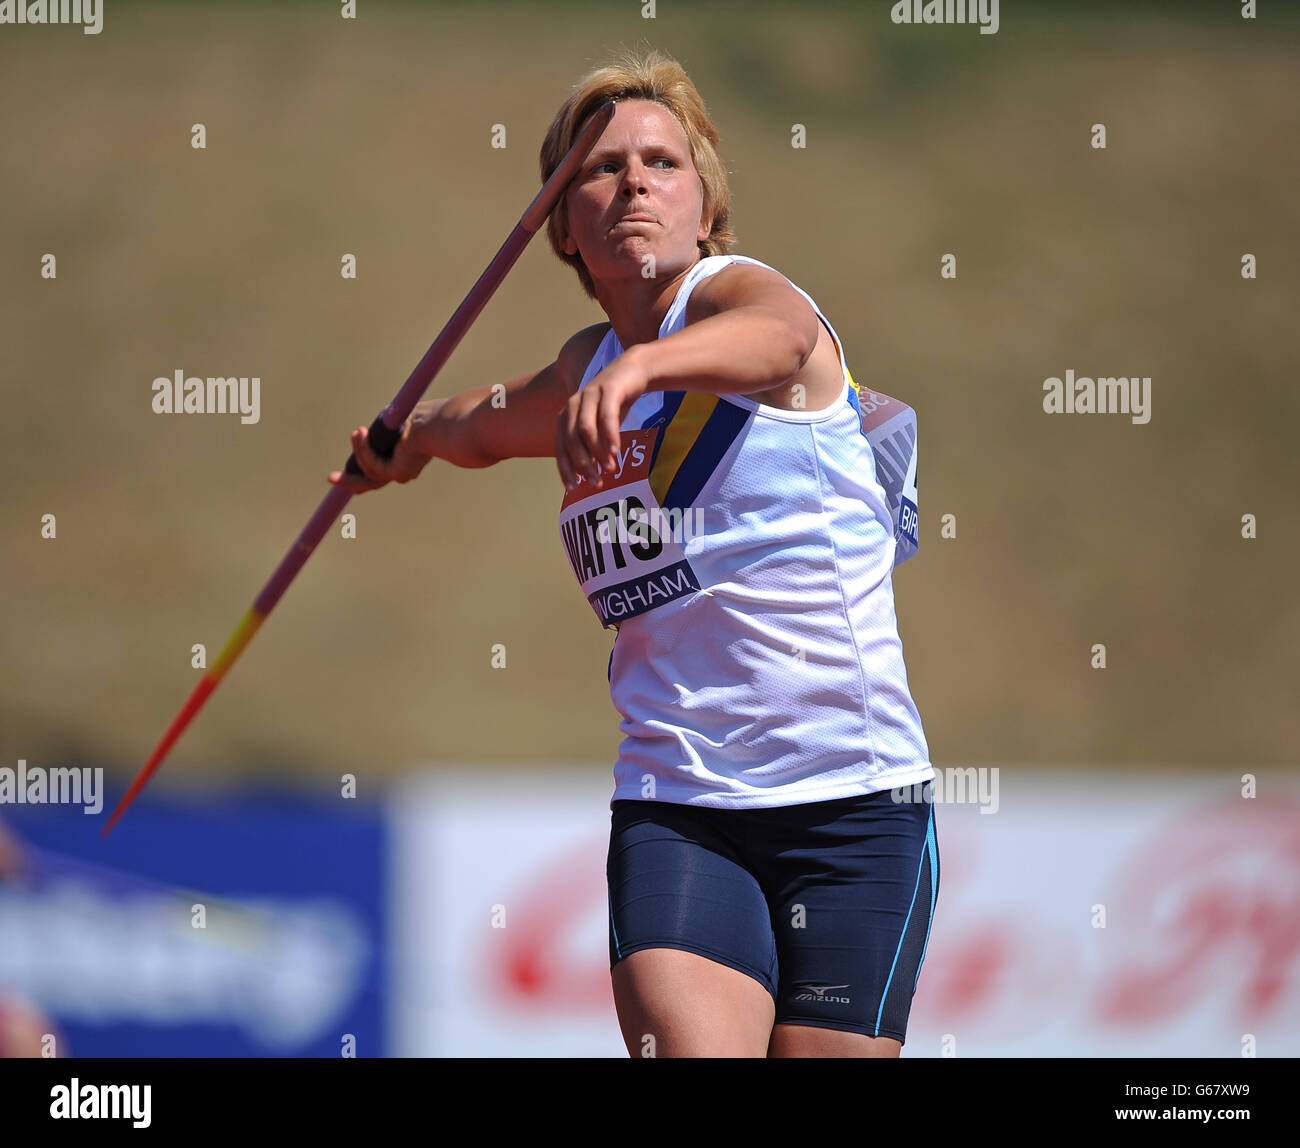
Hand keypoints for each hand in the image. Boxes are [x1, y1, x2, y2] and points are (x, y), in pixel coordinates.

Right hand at [328, 400, 442, 492]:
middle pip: (369, 482)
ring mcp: (398, 474)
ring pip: (367, 473)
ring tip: (357, 431)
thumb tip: (387, 416)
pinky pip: (370, 463)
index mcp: (405, 460)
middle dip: (348, 481)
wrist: (442, 425)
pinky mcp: (395, 472)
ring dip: (358, 450)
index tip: (344, 479)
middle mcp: (402, 471)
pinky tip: (360, 432)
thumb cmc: (430, 418)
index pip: (380, 471)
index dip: (360, 475)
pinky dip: (362, 448)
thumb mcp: (402, 420)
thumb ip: (390, 425)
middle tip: (330, 477)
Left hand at [556, 352, 649, 489]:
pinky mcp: (608, 390)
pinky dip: (610, 436)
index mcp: (566, 416)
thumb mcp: (599, 426)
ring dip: (597, 453)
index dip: (565, 469)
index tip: (574, 489)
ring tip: (610, 469)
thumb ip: (592, 447)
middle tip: (596, 482)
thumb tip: (589, 475)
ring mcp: (589, 396)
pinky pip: (606, 417)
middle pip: (571, 440)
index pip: (560, 447)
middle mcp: (573, 405)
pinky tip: (616, 452)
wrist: (632, 371)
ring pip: (586, 430)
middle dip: (582, 465)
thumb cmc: (614, 403)